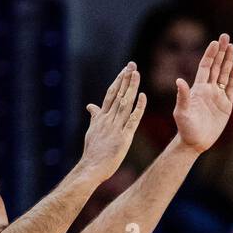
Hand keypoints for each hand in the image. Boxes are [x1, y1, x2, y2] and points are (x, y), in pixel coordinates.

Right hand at [80, 62, 145, 180]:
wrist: (92, 167)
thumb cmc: (92, 152)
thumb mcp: (92, 131)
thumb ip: (94, 117)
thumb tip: (90, 106)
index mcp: (101, 117)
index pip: (110, 94)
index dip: (118, 81)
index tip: (125, 69)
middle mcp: (108, 119)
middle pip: (118, 94)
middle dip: (125, 78)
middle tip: (132, 64)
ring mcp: (115, 127)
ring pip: (125, 103)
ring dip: (131, 88)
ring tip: (137, 74)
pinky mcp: (123, 137)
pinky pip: (132, 120)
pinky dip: (138, 108)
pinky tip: (142, 97)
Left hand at [173, 34, 232, 153]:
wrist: (194, 142)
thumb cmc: (185, 127)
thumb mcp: (181, 112)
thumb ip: (182, 96)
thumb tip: (179, 80)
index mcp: (198, 88)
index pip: (205, 66)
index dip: (210, 54)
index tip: (215, 42)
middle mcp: (208, 89)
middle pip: (216, 66)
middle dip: (221, 52)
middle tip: (226, 36)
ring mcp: (218, 96)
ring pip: (224, 74)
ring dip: (228, 61)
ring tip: (232, 46)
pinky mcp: (226, 106)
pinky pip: (231, 88)